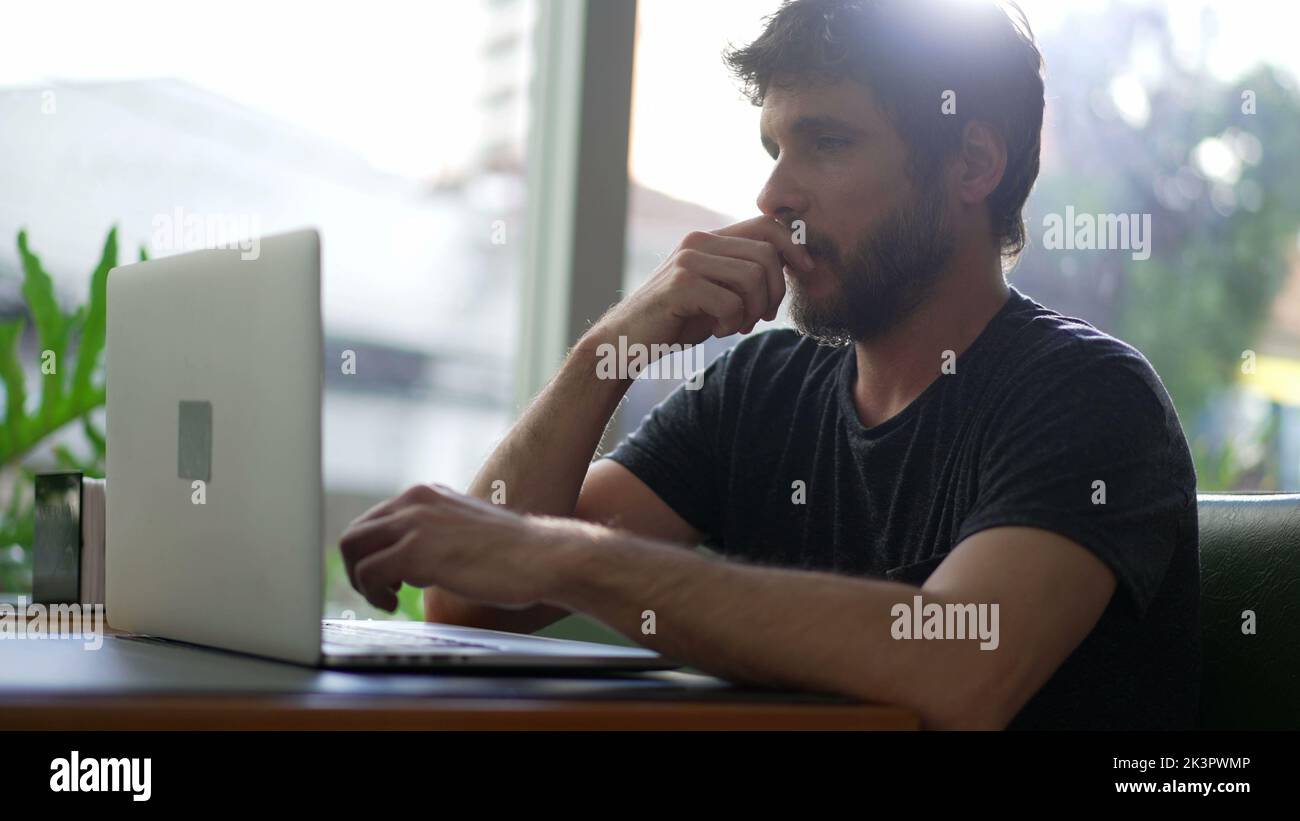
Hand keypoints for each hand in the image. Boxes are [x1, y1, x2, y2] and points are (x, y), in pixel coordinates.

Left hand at [338, 484, 575, 612]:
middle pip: (354, 534)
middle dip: (358, 567)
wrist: (543, 557)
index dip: (370, 553)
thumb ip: (434, 533)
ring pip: (353, 550)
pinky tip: (395, 602)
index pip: (372, 521)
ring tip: (386, 598)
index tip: (382, 577)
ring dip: (362, 581)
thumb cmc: (512, 552)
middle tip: (379, 591)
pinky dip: (373, 593)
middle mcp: (415, 501)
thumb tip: (406, 559)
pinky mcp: (418, 552)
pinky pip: (369, 572)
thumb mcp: (463, 529)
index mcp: (425, 494)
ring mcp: (415, 524)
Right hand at [587, 215, 813, 352]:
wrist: (627, 341)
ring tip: (738, 325)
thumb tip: (795, 267)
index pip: (767, 226)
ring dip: (755, 310)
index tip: (806, 272)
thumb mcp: (717, 292)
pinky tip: (718, 331)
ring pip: (754, 277)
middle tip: (762, 317)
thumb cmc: (677, 319)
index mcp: (710, 239)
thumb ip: (745, 276)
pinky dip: (732, 323)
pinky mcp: (680, 285)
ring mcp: (688, 260)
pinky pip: (731, 302)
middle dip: (776, 292)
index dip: (794, 247)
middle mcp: (699, 241)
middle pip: (767, 255)